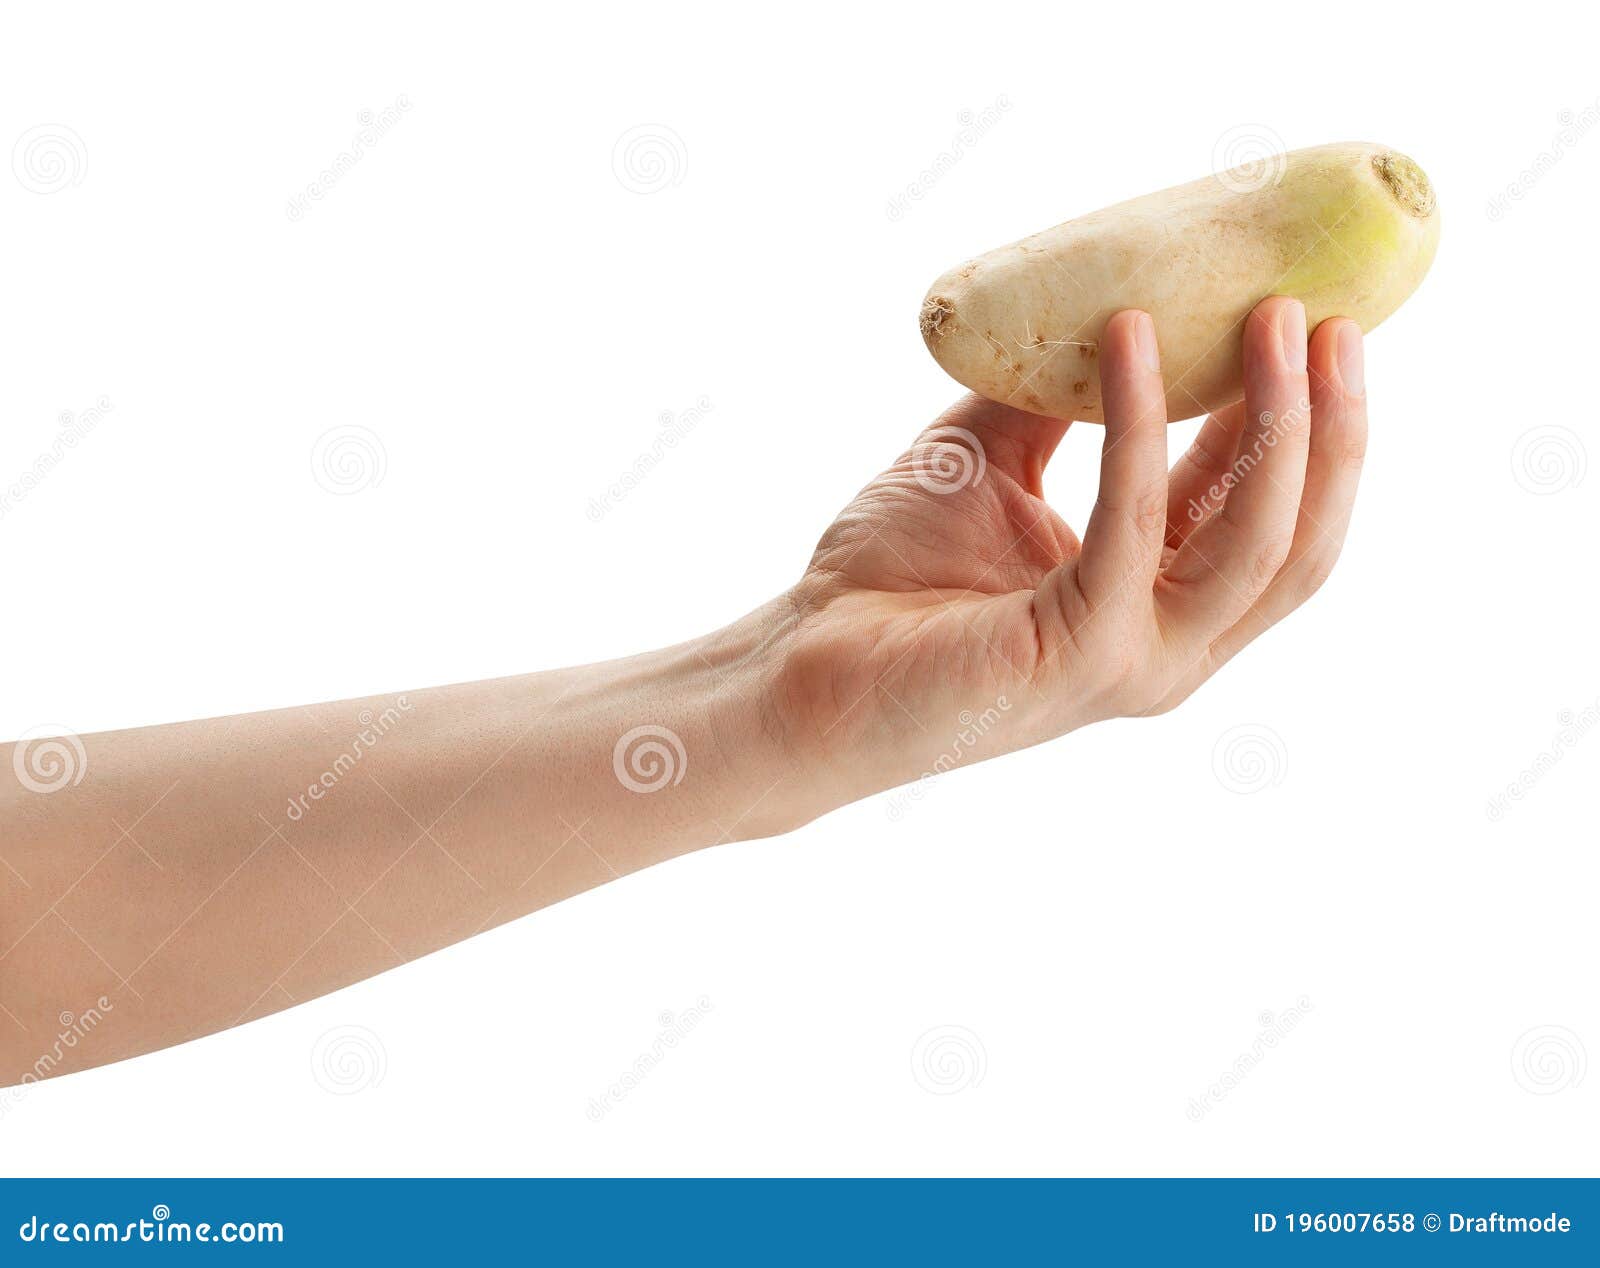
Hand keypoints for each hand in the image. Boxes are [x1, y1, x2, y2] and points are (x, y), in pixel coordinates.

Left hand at [766, 296, 1367, 811]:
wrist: (804, 665)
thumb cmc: (891, 575)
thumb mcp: (994, 461)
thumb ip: (1056, 402)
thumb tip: (1100, 296)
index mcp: (1158, 596)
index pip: (1264, 506)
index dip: (1304, 416)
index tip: (1314, 312)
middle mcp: (1170, 640)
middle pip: (1298, 535)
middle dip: (1329, 423)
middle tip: (1328, 314)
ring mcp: (1137, 657)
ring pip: (1259, 541)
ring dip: (1278, 422)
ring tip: (1274, 316)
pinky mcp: (1085, 653)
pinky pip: (1136, 523)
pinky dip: (1140, 426)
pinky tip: (1128, 336)